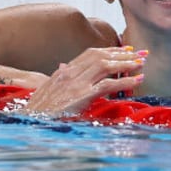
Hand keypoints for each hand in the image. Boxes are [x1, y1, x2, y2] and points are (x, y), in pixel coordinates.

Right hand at [24, 46, 146, 114]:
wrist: (28, 120)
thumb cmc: (37, 111)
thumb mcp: (46, 90)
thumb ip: (58, 78)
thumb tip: (62, 68)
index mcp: (63, 72)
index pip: (90, 54)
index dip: (109, 50)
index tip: (124, 50)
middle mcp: (70, 73)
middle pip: (100, 56)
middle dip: (123, 54)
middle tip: (141, 53)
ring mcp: (75, 84)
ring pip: (106, 66)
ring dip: (127, 64)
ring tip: (142, 64)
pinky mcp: (81, 96)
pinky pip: (108, 84)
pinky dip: (125, 81)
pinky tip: (138, 80)